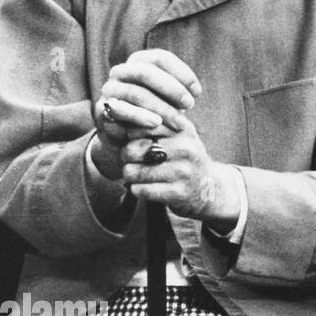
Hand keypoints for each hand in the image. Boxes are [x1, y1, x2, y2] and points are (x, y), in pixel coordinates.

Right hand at [93, 49, 202, 179]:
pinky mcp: (101, 109)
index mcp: (137, 62)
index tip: (197, 92)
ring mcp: (109, 90)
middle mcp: (120, 72)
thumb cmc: (153, 112)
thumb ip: (177, 90)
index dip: (181, 72)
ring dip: (160, 107)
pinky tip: (156, 124)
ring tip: (179, 122)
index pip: (159, 58)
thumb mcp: (167, 98)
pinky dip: (140, 117)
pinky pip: (121, 110)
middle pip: (145, 72)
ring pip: (135, 92)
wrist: (125, 137)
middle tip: (189, 105)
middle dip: (171, 88)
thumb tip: (193, 90)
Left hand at [120, 113, 239, 230]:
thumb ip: (144, 126)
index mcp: (182, 128)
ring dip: (129, 174)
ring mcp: (184, 172)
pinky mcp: (179, 193)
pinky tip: (142, 186)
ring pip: (133, 172)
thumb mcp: (171, 135)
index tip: (130, 138)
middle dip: (125, 155)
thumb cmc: (180, 157)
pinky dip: (136, 189)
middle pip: (132, 149)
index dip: (127, 133)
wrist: (209, 189)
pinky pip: (140, 190)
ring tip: (136, 173)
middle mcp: (185, 148)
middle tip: (131, 159)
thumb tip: (106, 122)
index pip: (140, 124)